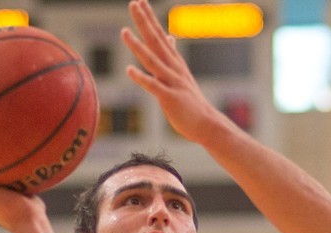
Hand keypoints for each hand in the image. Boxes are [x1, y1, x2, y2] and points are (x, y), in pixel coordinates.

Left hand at [120, 0, 226, 144]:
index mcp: (174, 62)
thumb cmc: (190, 100)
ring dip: (137, 46)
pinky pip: (154, 86)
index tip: (139, 1)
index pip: (159, 35)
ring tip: (124, 31)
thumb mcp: (181, 73)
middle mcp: (173, 68)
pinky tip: (129, 70)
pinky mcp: (170, 98)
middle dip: (144, 22)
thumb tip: (169, 37)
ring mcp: (172, 82)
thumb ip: (172, 55)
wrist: (206, 123)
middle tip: (133, 3)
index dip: (149, 18)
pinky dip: (142, 78)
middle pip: (156, 41)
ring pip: (152, 61)